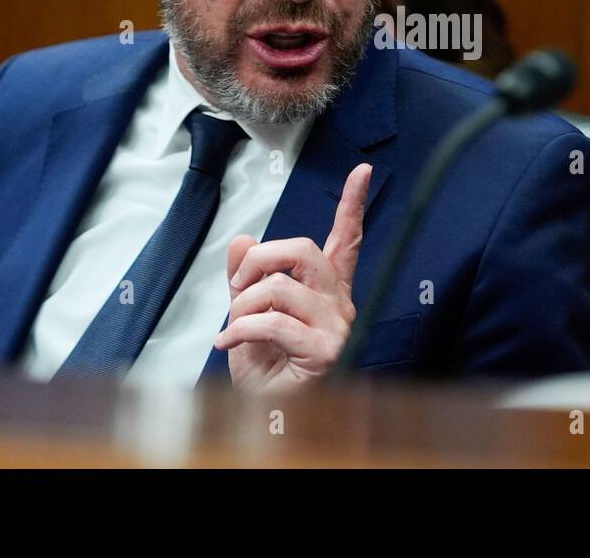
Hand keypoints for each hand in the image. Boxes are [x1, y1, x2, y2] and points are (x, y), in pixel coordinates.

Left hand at [214, 163, 371, 393]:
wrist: (269, 417)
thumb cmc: (267, 372)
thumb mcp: (247, 316)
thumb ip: (246, 277)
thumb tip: (242, 239)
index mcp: (326, 291)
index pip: (345, 240)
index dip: (353, 204)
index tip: (362, 172)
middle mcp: (339, 304)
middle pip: (304, 251)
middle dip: (260, 259)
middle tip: (238, 285)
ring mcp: (336, 326)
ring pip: (282, 287)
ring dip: (242, 304)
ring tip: (233, 326)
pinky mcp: (326, 349)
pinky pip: (274, 322)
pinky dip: (240, 329)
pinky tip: (228, 342)